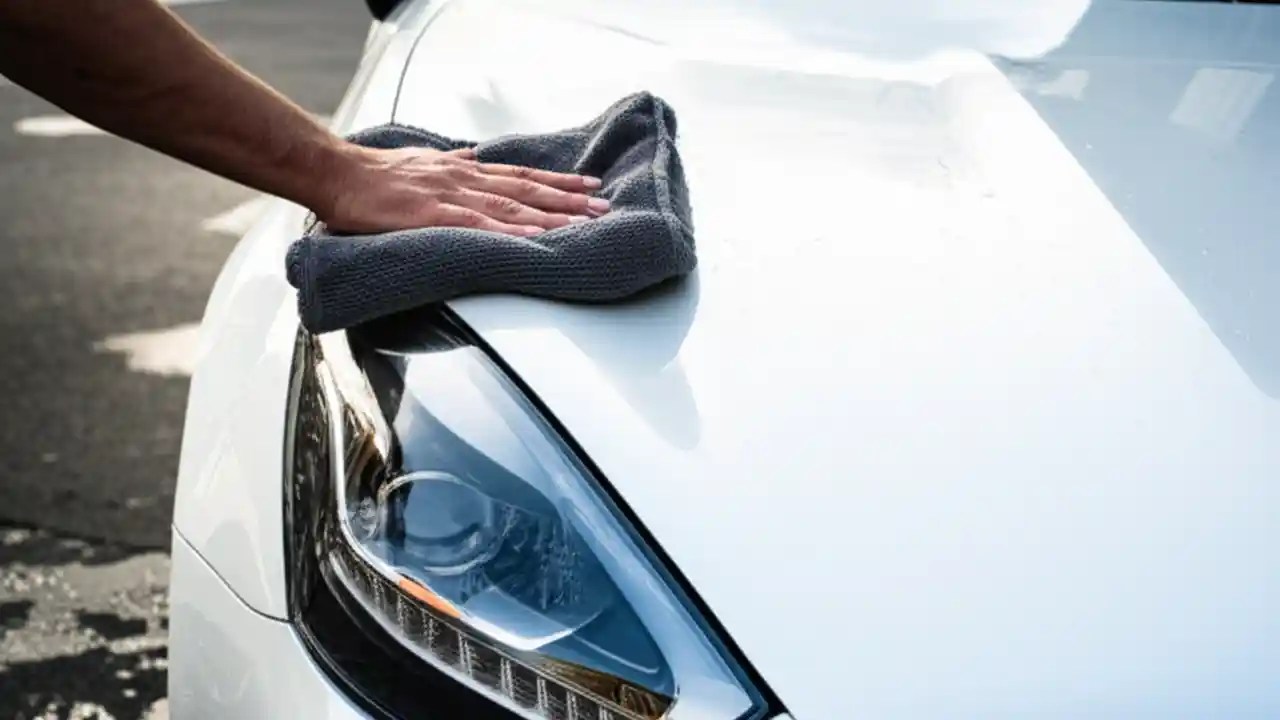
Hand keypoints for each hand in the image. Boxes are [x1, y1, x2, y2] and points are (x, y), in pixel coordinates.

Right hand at [317, 144, 608, 235]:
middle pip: (526, 189)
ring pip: (511, 206)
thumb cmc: (375, 175)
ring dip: (550, 215)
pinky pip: (478, 225)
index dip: (557, 182)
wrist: (337, 173)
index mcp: (462, 171)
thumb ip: (452, 166)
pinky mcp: (432, 215)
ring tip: (583, 222)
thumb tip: (475, 161)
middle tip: (602, 206)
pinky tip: (535, 238)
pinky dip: (510, 232)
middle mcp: (464, 179)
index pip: (520, 175)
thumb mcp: (423, 164)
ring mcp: (450, 196)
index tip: (588, 185)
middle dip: (567, 199)